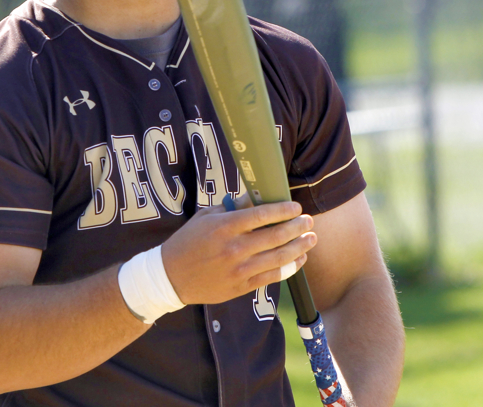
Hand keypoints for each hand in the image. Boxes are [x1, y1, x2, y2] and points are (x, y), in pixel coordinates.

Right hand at [161, 201, 316, 304]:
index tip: (296, 207)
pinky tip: (299, 259)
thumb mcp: (205, 217)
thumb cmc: (188, 242)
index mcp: (224, 227)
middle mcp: (234, 248)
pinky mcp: (241, 287)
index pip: (262, 215)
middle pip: (275, 236)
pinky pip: (272, 276)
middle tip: (309, 221)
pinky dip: (289, 268)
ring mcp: (239, 270)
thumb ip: (232, 207)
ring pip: (278, 258)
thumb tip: (256, 196)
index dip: (283, 210)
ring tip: (311, 239)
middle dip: (297, 227)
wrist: (171, 277)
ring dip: (299, 247)